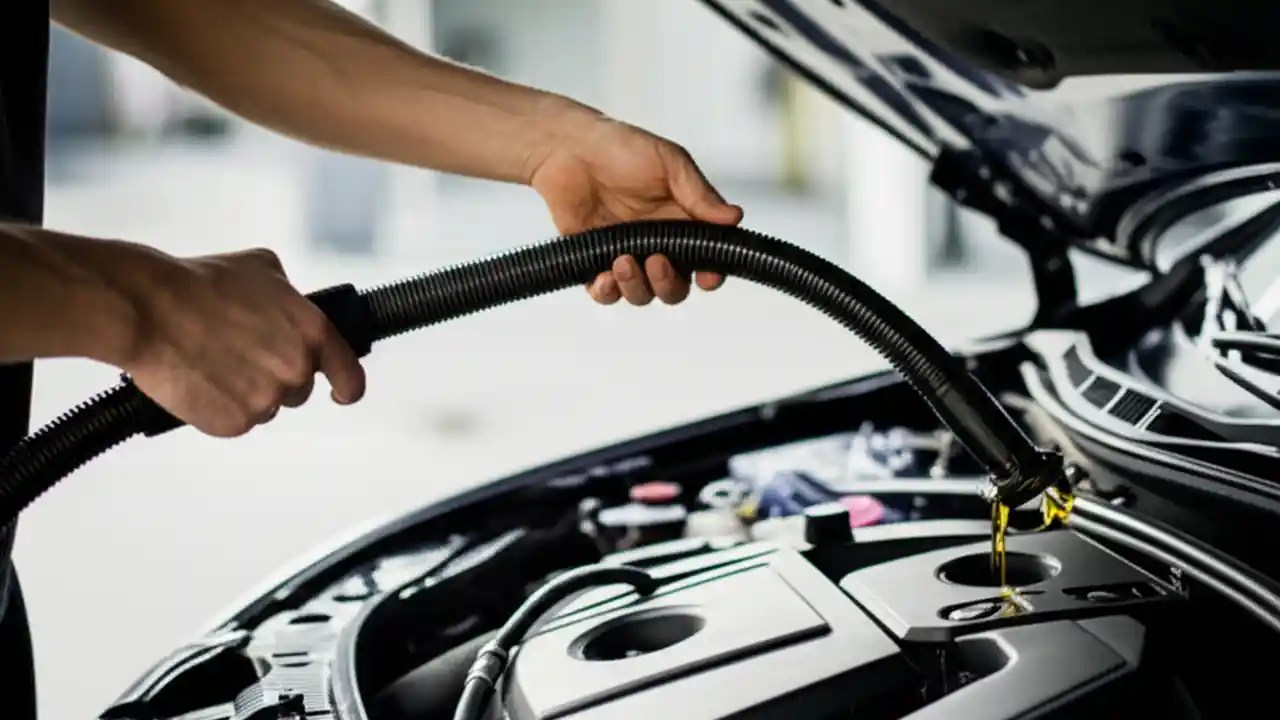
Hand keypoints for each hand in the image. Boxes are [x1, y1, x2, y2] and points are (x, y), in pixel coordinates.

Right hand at [110, 245, 365, 436]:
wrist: (149, 309)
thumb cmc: (198, 285)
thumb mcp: (262, 268)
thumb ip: (289, 296)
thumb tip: (290, 306)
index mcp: (312, 333)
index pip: (350, 376)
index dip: (345, 387)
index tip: (340, 392)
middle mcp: (295, 369)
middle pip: (299, 390)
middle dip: (275, 377)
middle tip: (241, 354)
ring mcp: (266, 399)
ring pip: (265, 406)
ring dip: (246, 392)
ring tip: (214, 362)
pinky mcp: (234, 422)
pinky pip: (235, 421)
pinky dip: (219, 407)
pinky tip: (200, 379)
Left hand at [527, 111, 742, 305]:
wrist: (569, 147)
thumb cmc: (621, 148)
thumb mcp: (669, 163)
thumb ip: (699, 195)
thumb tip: (735, 218)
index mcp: (682, 223)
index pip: (705, 260)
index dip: (711, 274)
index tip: (708, 276)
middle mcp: (657, 244)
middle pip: (675, 287)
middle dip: (668, 283)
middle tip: (656, 260)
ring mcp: (626, 254)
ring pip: (642, 294)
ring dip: (637, 287)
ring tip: (622, 261)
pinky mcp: (593, 261)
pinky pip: (605, 293)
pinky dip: (607, 292)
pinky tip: (604, 277)